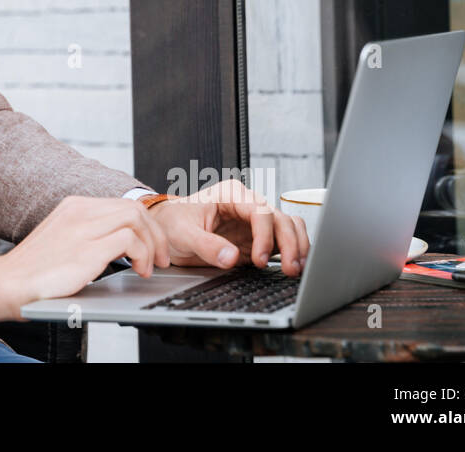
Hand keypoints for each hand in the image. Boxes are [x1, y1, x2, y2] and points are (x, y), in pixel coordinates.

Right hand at [0, 196, 169, 321]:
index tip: (153, 248)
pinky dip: (142, 254)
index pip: (122, 204)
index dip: (146, 226)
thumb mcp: (62, 241)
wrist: (7, 283)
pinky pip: (129, 239)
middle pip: (135, 208)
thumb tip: (121, 243)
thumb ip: (88, 234)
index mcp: (73, 206)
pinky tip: (139, 271)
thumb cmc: (34, 271)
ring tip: (150, 268)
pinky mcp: (86, 249)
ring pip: (136, 218)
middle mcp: (79, 210)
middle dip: (156, 234)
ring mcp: (82, 227)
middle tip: (161, 259)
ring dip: (152, 245)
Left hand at [148, 179, 309, 275]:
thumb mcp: (182, 233)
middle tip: (290, 268)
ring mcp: (255, 221)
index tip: (259, 260)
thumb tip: (230, 257)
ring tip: (295, 269)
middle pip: (280, 218)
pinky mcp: (258, 237)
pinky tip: (294, 265)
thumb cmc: (172, 223)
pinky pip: (284, 239)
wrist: (167, 228)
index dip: (264, 235)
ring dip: (297, 246)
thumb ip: (205, 244)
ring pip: (288, 226)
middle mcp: (247, 204)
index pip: (259, 210)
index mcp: (231, 194)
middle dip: (289, 243)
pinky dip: (294, 250)